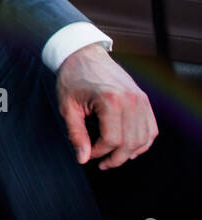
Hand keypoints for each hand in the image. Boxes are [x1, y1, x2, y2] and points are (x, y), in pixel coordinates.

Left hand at [55, 43, 157, 169]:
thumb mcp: (67, 107)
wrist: (83, 55)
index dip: (99, 152)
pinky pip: (151, 128)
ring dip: (130, 153)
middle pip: (131, 142)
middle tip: (101, 163)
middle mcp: (132, 100)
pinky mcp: (144, 100)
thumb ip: (76, 134)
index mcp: (111, 100)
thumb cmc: (72, 79)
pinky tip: (129, 148)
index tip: (87, 154)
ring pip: (144, 138)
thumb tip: (83, 158)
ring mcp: (141, 99)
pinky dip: (142, 142)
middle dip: (115, 158)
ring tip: (113, 158)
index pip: (112, 140)